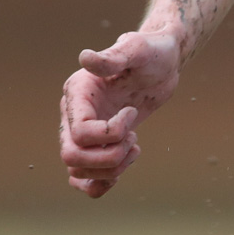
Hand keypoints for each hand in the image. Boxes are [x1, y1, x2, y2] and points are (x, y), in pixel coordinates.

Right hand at [58, 29, 179, 197]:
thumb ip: (112, 58)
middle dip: (108, 158)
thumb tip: (84, 58)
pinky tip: (123, 168)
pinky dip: (100, 184)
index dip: (110, 134)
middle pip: (72, 156)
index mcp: (78, 92)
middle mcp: (73, 113)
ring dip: (111, 169)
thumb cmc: (152, 52)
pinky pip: (82, 179)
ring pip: (77, 170)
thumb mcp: (137, 50)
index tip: (132, 112)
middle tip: (134, 139)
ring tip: (134, 147)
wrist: (162, 63)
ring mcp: (83, 131)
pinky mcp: (96, 144)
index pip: (80, 132)